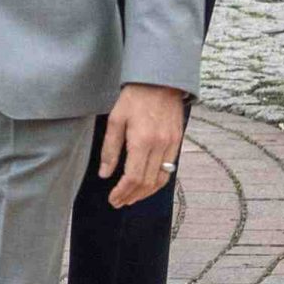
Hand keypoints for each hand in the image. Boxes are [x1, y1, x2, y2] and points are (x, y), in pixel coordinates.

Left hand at [99, 84, 187, 208]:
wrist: (160, 81)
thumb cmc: (134, 97)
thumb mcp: (115, 119)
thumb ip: (110, 149)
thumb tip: (105, 174)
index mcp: (142, 140)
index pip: (133, 177)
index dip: (122, 192)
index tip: (113, 199)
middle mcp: (160, 145)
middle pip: (147, 182)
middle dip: (132, 196)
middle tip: (119, 202)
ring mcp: (171, 144)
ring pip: (161, 179)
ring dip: (146, 193)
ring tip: (132, 198)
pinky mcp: (178, 142)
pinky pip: (170, 169)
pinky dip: (158, 181)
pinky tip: (147, 184)